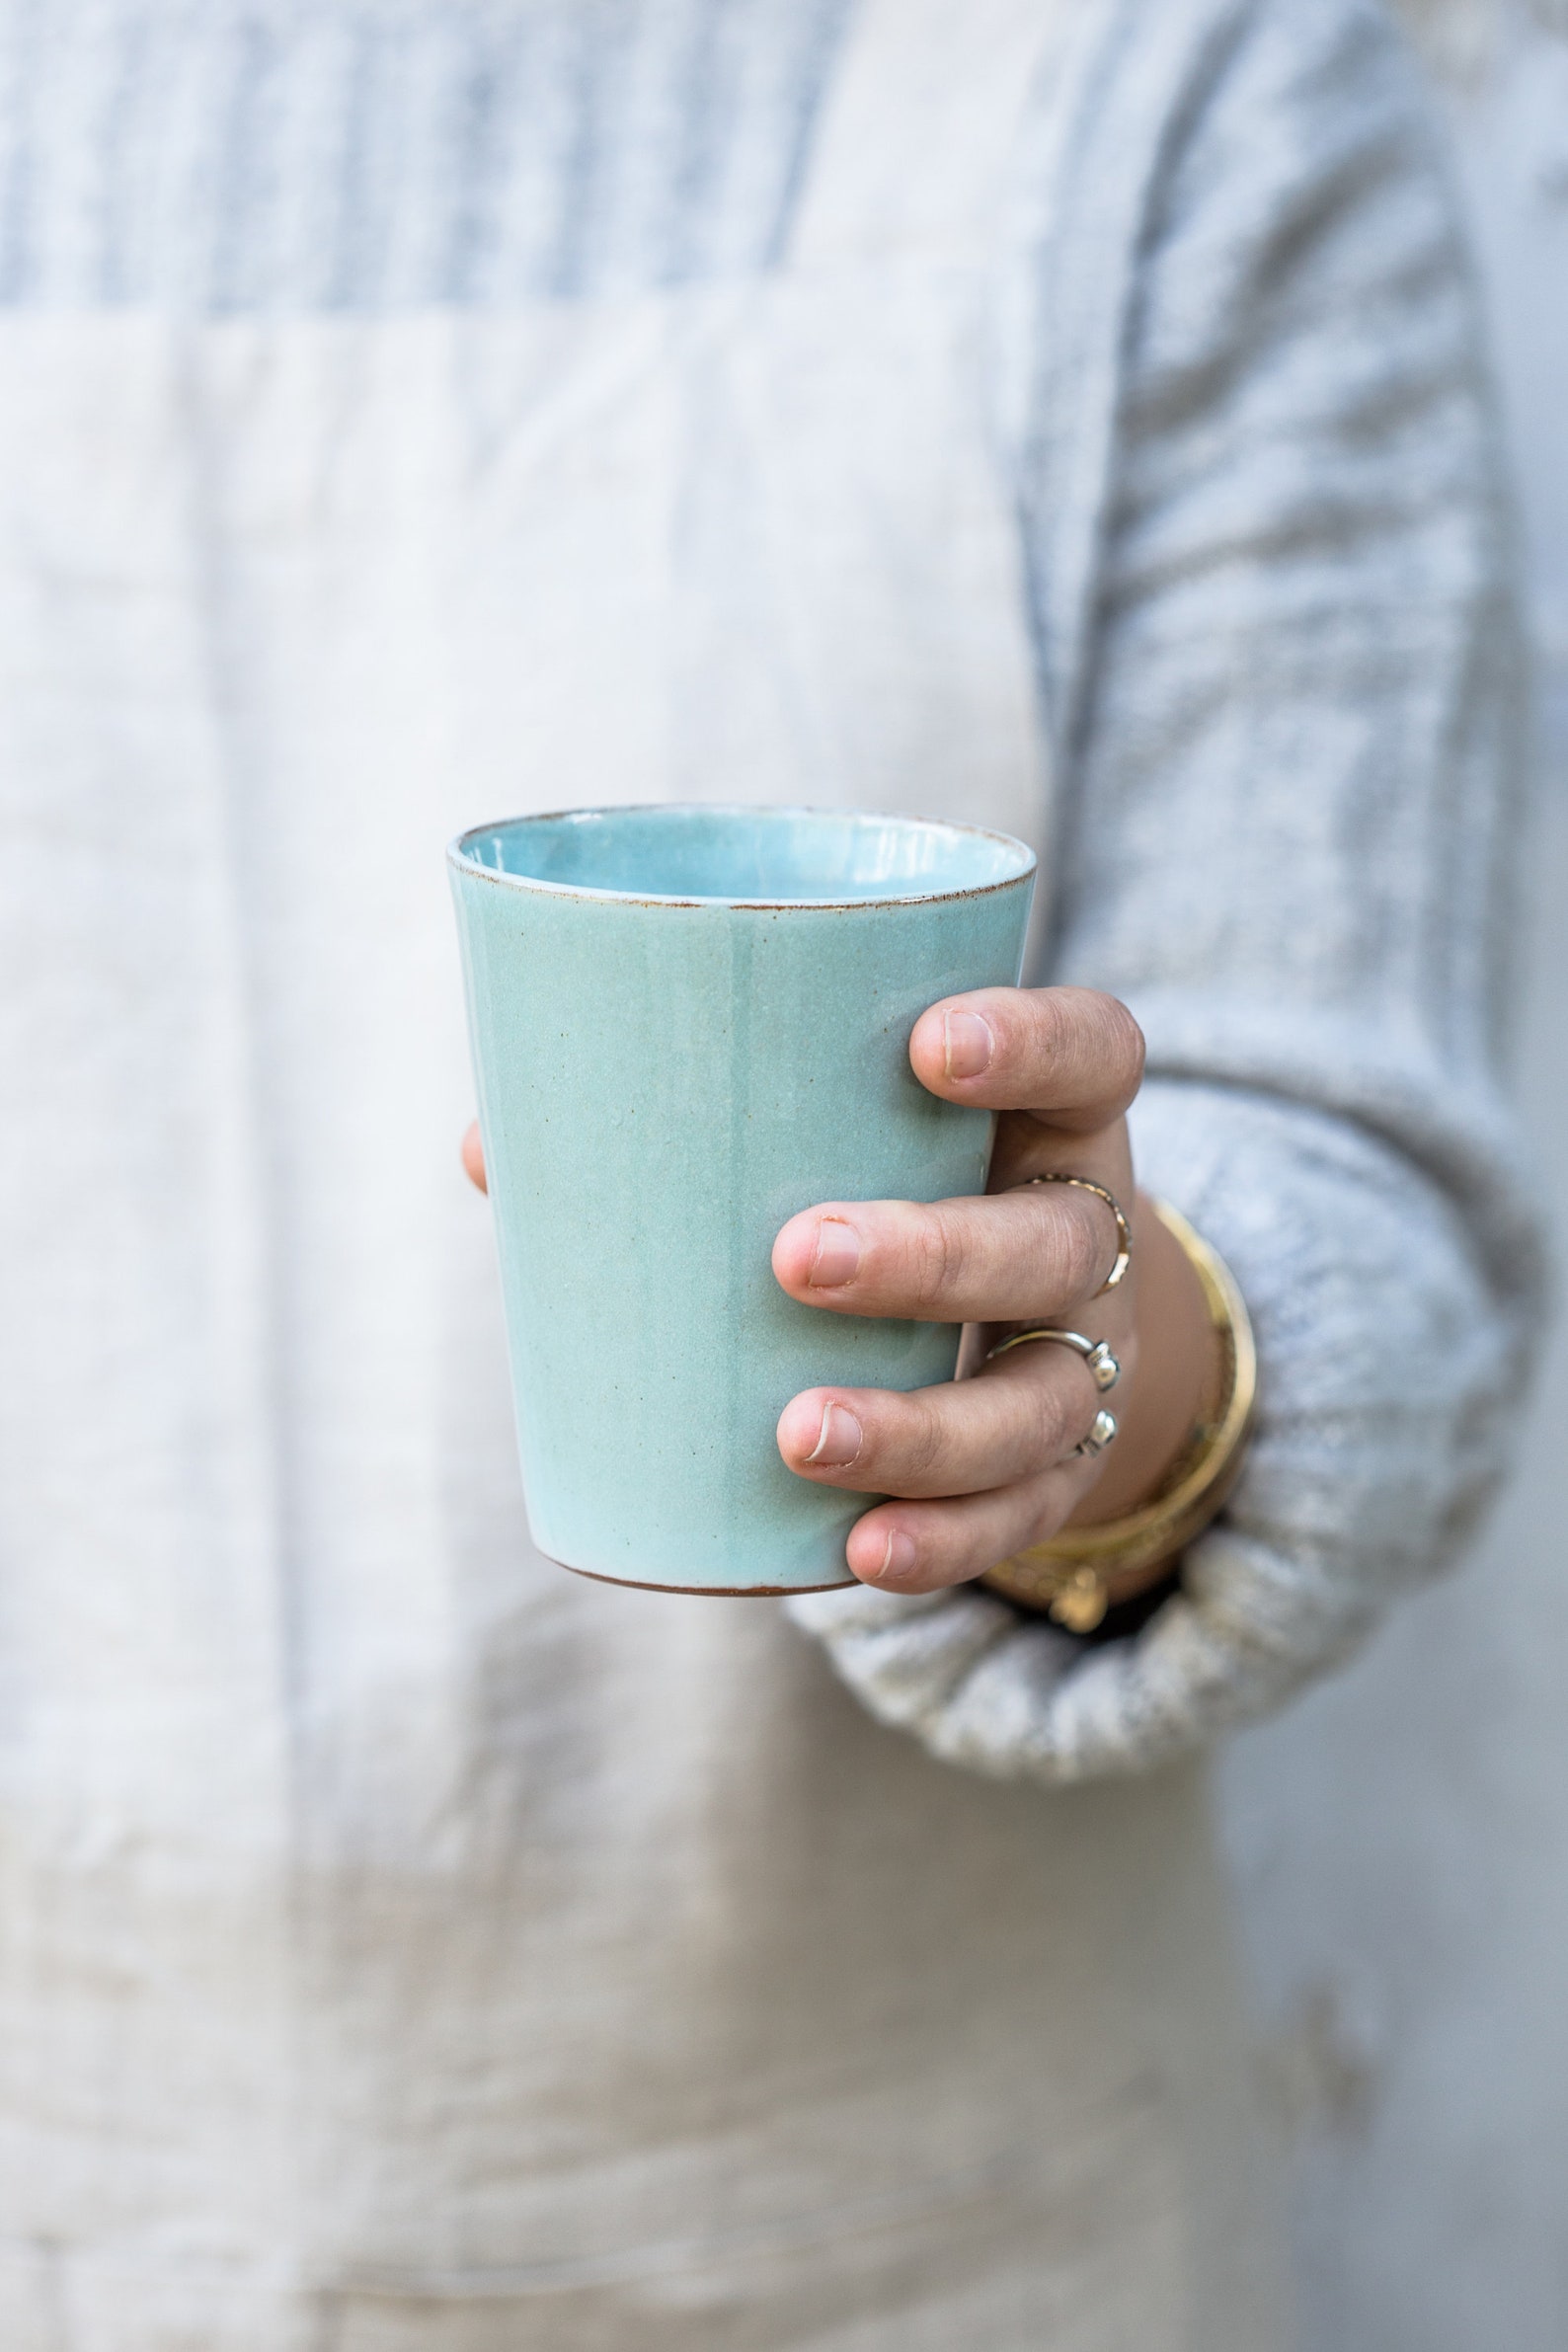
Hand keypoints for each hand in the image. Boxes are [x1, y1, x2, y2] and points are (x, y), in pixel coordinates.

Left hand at [458, 983, 1213, 1601]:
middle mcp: (1083, 1229)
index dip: (1032, 1040)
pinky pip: (1018, 1517)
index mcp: (1041, 1114)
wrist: (1012, 1326)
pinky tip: (859, 1551)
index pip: (1089, 1051)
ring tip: (798, 1434)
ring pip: (1041, 1396)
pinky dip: (944, 1540)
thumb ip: (684, 1125)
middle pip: (1053, 1239)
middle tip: (796, 1258)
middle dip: (934, 1253)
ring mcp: (1081, 1358)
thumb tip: (491, 1148)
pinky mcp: (1058, 1470)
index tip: (926, 1046)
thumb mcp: (827, 1138)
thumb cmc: (878, 1190)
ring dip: (925, 1425)